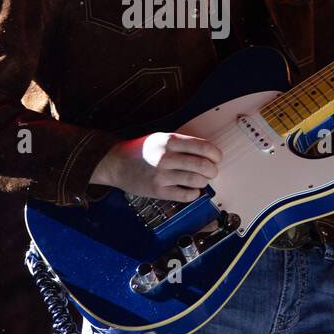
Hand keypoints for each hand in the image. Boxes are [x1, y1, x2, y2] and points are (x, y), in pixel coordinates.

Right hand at [90, 132, 222, 201]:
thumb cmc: (141, 150)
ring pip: (195, 180)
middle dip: (212, 170)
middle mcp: (166, 157)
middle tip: (212, 171)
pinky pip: (185, 195)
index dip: (215, 154)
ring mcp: (162, 175)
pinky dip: (193, 194)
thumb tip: (208, 153)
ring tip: (200, 180)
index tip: (217, 158)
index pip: (203, 146)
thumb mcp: (161, 138)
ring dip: (203, 182)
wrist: (116, 163)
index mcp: (169, 141)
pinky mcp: (158, 190)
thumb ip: (182, 144)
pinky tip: (192, 190)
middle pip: (202, 165)